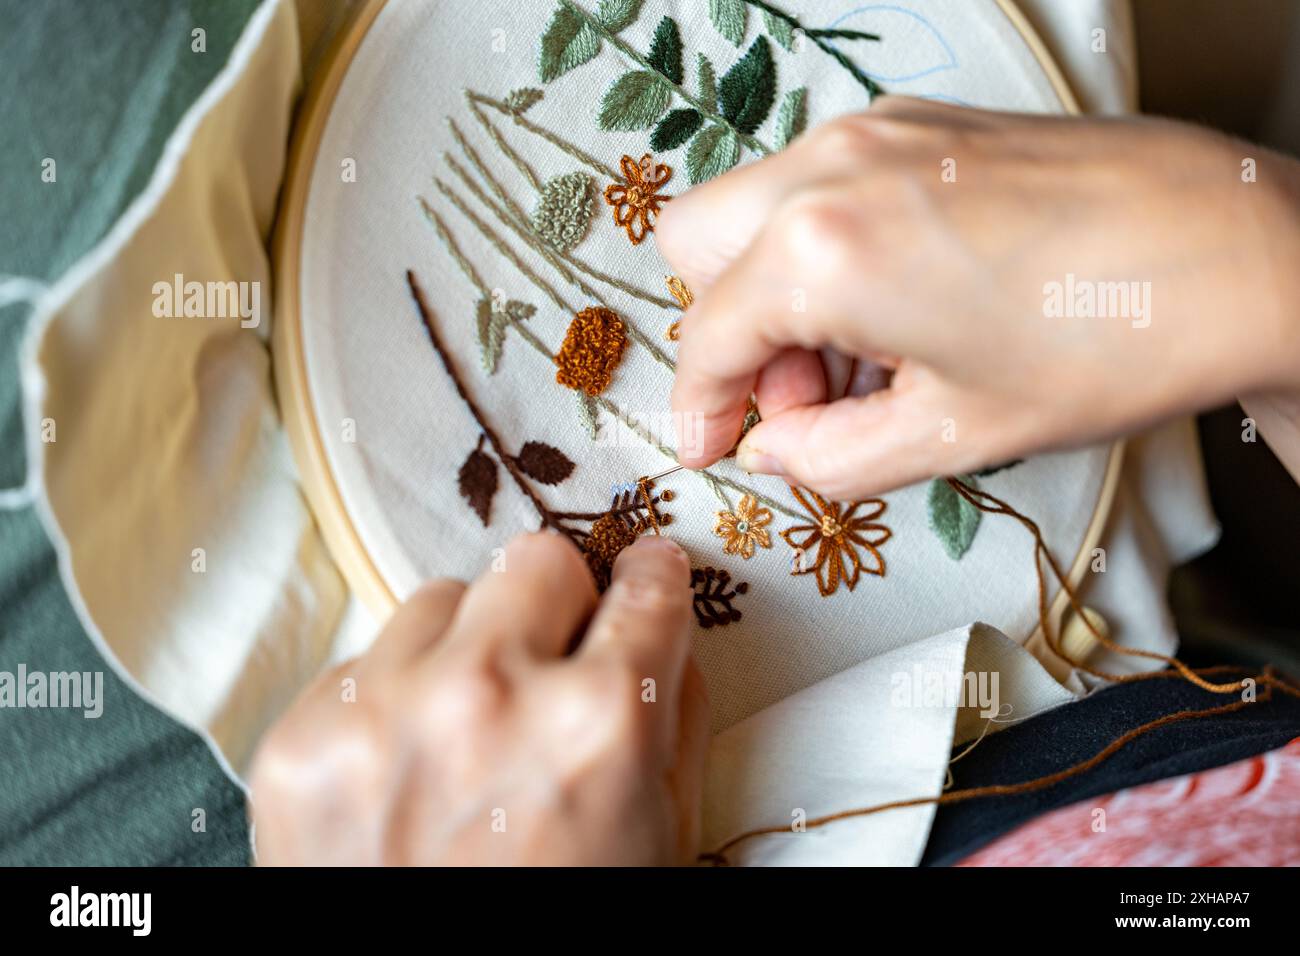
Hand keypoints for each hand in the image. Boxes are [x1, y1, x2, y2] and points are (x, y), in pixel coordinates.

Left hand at [250, 533, 707, 865]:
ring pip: (439, 598)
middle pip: (536, 560)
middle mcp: (486, 696)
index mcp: (598, 725)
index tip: (643, 578)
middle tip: (554, 661)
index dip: (652, 580)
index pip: (644, 586)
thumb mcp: (659, 836)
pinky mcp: (301, 739)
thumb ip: (672, 717)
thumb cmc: (562, 922)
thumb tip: (659, 627)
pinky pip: (364, 662)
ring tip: (468, 732)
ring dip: (467, 649)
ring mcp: (380, 712)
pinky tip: (406, 772)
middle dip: (559, 606)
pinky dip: (395, 701)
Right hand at [659, 97, 1299, 498]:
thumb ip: (827, 457)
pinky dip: (825, 248)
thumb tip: (773, 450)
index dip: (700, 408)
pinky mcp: (922, 124)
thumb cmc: (1109, 342)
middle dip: (729, 332)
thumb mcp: (949, 435)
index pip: (707, 336)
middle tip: (801, 397)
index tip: (715, 448)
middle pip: (698, 246)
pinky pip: (822, 183)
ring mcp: (878, 132)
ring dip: (775, 290)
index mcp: (821, 251)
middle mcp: (832, 169)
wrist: (1241, 253)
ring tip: (866, 360)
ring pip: (758, 208)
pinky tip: (902, 305)